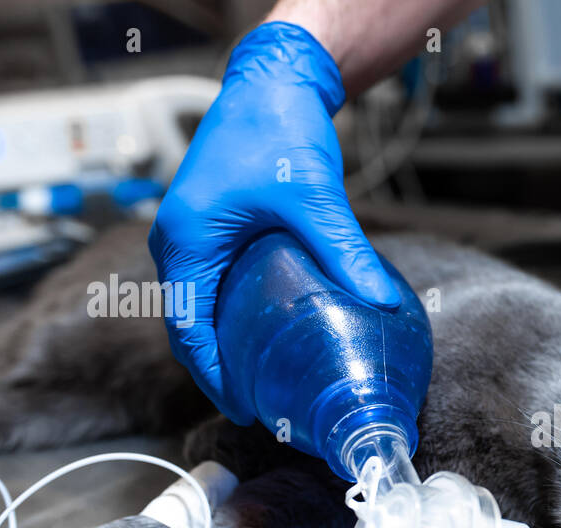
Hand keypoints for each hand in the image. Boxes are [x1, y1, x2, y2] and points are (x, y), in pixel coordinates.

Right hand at [148, 21, 400, 423]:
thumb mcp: (314, 197)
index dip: (214, 376)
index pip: (187, 330)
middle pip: (187, 327)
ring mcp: (190, 237)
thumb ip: (345, 251)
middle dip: (219, 372)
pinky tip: (265, 338)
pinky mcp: (210, 230)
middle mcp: (177, 243)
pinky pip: (210, 288)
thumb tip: (382, 301)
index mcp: (186, 242)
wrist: (271, 83)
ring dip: (223, 348)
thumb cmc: (279, 130)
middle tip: (261, 410)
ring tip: (262, 385)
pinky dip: (229, 319)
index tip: (245, 411)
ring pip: (197, 310)